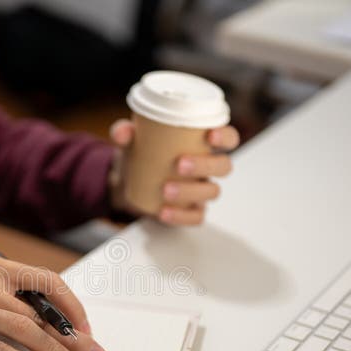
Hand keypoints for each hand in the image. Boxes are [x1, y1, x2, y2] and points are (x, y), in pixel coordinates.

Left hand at [108, 120, 239, 224]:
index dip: (226, 136)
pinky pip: (195, 217)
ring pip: (212, 192)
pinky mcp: (191, 211)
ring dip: (191, 191)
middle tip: (180, 164)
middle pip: (223, 166)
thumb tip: (122, 132)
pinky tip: (163, 212)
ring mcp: (201, 190)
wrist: (128, 182)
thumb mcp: (130, 140)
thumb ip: (124, 132)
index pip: (229, 138)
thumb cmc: (140, 153)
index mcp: (202, 143)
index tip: (210, 135)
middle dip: (205, 165)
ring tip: (165, 189)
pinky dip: (181, 216)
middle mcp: (208, 167)